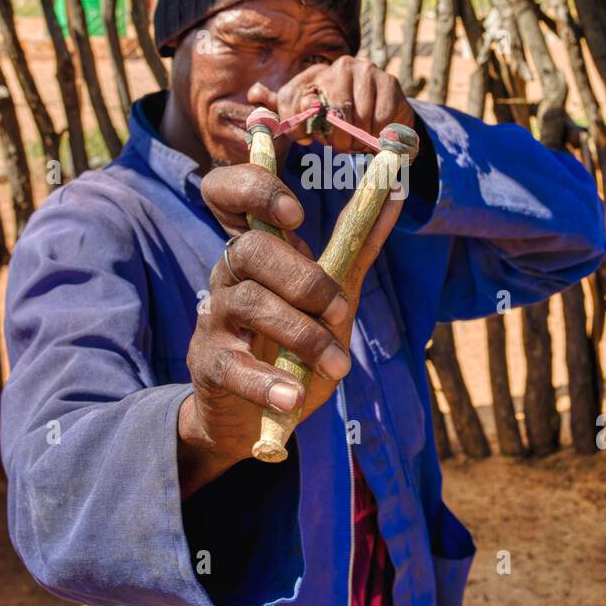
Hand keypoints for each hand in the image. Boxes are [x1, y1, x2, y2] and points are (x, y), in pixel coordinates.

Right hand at [177, 159, 402, 496]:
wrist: (255, 414)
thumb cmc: (292, 346)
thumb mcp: (328, 297)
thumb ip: (355, 249)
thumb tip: (395, 193)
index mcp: (256, 250)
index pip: (227, 192)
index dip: (255, 190)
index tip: (298, 214)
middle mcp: (230, 275)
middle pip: (251, 249)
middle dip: (304, 278)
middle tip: (339, 310)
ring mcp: (216, 319)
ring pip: (250, 303)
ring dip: (303, 335)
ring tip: (337, 366)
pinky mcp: (209, 365)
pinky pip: (233, 366)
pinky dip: (268, 383)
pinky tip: (293, 397)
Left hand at [275, 56, 413, 151]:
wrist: (383, 116)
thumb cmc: (340, 119)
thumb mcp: (307, 116)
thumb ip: (281, 108)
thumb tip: (253, 94)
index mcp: (313, 74)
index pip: (293, 98)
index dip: (297, 126)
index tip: (305, 141)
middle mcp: (338, 66)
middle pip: (330, 111)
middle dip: (336, 138)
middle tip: (341, 146)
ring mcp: (365, 70)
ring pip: (357, 118)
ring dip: (359, 138)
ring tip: (359, 140)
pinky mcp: (389, 81)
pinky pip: (379, 119)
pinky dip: (377, 134)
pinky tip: (376, 134)